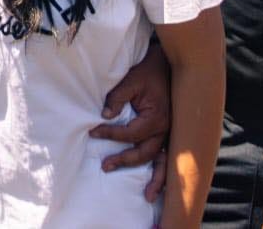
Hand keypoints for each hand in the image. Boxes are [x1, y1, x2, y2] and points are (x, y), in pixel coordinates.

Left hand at [89, 42, 170, 200]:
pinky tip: (161, 186)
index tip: (93, 132)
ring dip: (155, 179)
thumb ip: (117, 98)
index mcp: (156, 118)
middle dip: (124, 160)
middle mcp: (165, 130)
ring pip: (161, 161)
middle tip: (105, 166)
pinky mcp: (169, 134)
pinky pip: (168, 158)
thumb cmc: (149, 72)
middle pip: (144, 152)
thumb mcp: (131, 80)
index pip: (129, 133)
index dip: (110, 134)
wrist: (170, 65)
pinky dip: (165, 172)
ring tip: (148, 196)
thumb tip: (105, 115)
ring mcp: (169, 134)